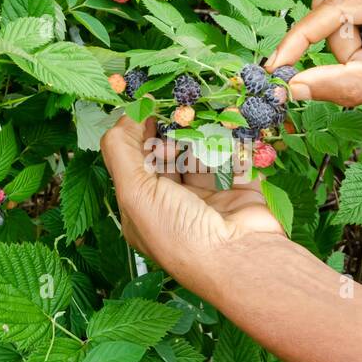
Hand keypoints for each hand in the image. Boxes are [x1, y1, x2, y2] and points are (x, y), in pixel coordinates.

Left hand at [99, 116, 284, 288]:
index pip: (134, 162)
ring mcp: (208, 195)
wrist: (240, 257)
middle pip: (166, 155)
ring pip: (199, 152)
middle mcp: (174, 203)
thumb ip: (121, 151)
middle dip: (169, 129)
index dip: (137, 133)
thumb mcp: (135, 193)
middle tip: (175, 105)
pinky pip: (230, 155)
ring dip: (198, 132)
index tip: (146, 104)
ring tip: (198, 111)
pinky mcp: (238, 187)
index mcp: (143, 208)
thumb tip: (124, 115)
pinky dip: (228, 139)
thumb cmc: (179, 232)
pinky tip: (223, 124)